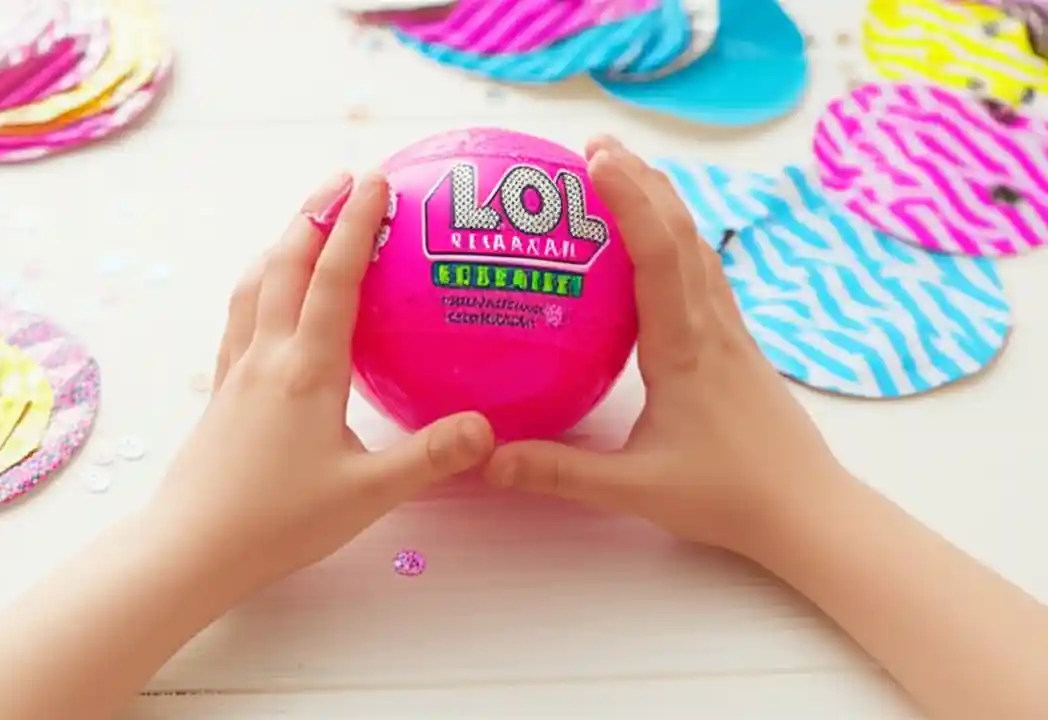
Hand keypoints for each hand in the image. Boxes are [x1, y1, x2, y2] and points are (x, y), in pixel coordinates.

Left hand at [154, 172, 494, 587]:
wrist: (193, 548)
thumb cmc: (278, 523)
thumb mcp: (367, 495)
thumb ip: (429, 457)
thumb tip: (487, 427)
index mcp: (307, 371)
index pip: (334, 279)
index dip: (357, 224)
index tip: (377, 180)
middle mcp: (267, 356)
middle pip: (286, 263)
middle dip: (315, 212)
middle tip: (345, 178)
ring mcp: (237, 371)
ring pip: (254, 284)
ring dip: (280, 241)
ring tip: (304, 220)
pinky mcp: (221, 392)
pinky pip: (238, 317)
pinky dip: (257, 284)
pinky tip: (265, 295)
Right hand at [484, 136, 847, 553]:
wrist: (805, 509)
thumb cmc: (727, 496)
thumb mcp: (633, 489)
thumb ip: (557, 472)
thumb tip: (483, 458)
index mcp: (685, 348)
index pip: (659, 254)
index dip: (629, 199)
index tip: (594, 158)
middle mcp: (710, 325)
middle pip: (681, 231)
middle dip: (640, 180)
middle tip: (593, 147)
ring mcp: (728, 330)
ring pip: (696, 245)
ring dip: (662, 201)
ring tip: (621, 174)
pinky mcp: (733, 343)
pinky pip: (702, 272)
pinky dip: (674, 238)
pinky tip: (653, 243)